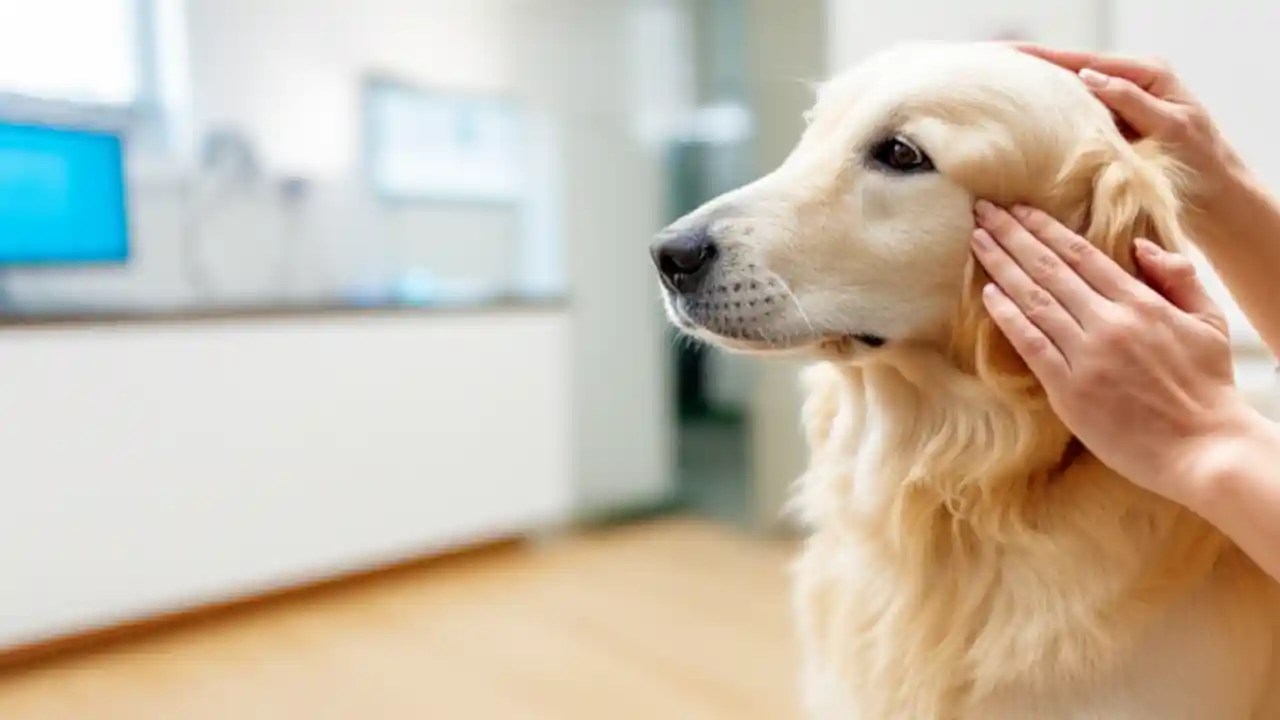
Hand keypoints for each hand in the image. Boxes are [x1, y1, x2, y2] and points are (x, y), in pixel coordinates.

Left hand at [970, 200, 1254, 504]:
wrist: (1202, 448)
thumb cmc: (1207, 386)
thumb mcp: (1207, 321)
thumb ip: (1177, 278)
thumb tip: (1140, 246)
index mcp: (1140, 303)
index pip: (1082, 254)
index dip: (1045, 229)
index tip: (1018, 209)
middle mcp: (1108, 322)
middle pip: (1049, 269)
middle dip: (1013, 236)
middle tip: (983, 211)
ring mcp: (1086, 355)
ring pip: (1034, 300)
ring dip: (1001, 267)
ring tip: (977, 241)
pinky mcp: (1068, 390)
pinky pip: (1030, 344)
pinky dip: (1007, 316)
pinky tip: (987, 294)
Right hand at [1016, 45, 1248, 209]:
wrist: (1218, 199)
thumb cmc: (1203, 163)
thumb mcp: (1171, 126)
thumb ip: (1131, 99)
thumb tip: (1087, 76)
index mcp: (1147, 74)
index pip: (1086, 61)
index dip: (1046, 57)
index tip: (1010, 54)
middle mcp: (1129, 86)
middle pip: (1072, 72)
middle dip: (1034, 70)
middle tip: (992, 68)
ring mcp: (1118, 110)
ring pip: (1070, 97)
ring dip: (1038, 95)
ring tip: (999, 91)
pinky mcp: (1111, 133)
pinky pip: (1075, 121)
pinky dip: (1051, 120)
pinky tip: (1025, 122)